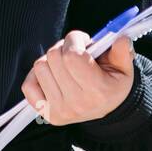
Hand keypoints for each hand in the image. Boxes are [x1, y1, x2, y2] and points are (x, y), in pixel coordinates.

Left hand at [21, 30, 136, 126]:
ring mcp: (59, 110)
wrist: (107, 108)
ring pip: (39, 66)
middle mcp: (77, 103)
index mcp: (98, 91)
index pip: (72, 55)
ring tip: (65, 63)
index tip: (83, 40)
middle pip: (53, 57)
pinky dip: (37, 75)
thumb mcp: (124, 67)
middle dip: (63, 47)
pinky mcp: (46, 113)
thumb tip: (121, 38)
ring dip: (50, 59)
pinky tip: (53, 74)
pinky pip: (28, 85)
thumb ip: (122, 51)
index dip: (75, 39)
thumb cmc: (112, 83)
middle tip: (75, 51)